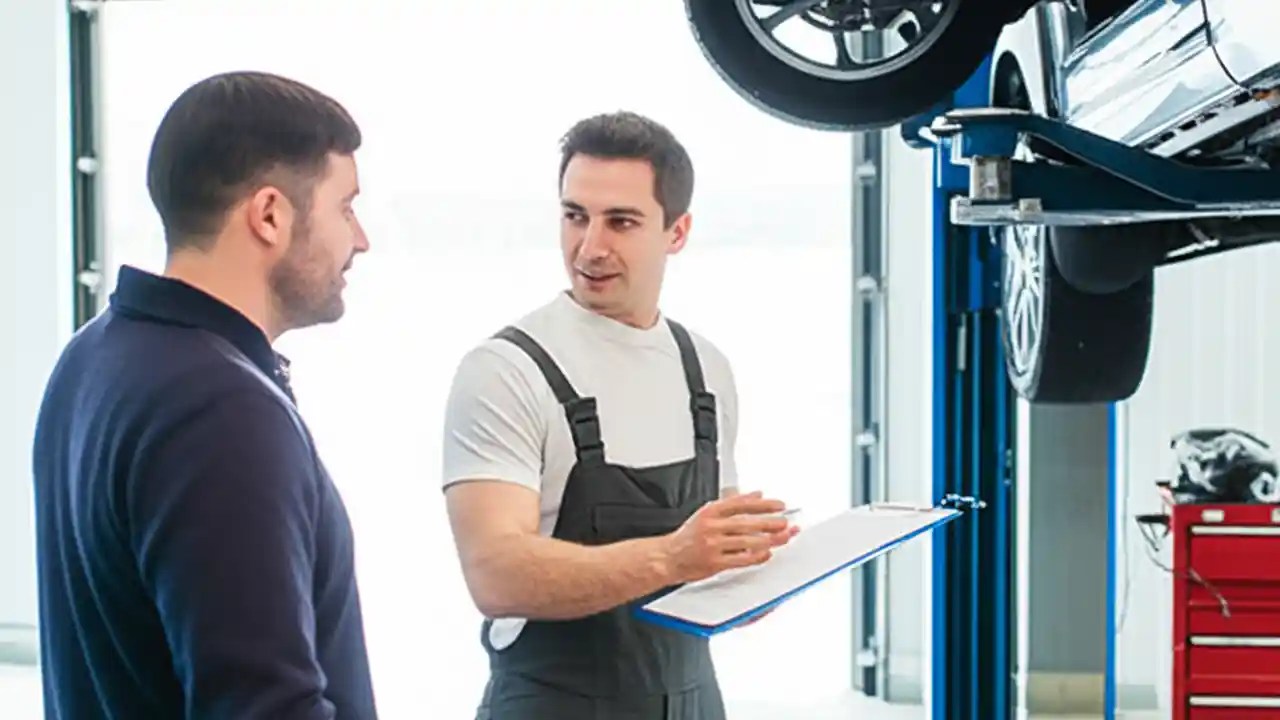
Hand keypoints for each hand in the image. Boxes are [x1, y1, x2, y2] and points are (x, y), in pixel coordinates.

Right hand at [663, 491, 799, 584]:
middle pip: (747, 522)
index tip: (779, 505)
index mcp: (711, 511)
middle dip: (770, 522)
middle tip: (785, 522)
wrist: (668, 557)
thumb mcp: (708, 513)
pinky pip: (741, 559)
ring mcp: (713, 545)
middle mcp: (712, 526)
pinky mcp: (715, 562)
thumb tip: (757, 494)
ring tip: (782, 538)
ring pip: (747, 541)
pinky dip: (756, 556)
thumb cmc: (689, 536)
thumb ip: (733, 503)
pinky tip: (767, 553)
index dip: (763, 504)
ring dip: (768, 540)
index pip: (742, 504)